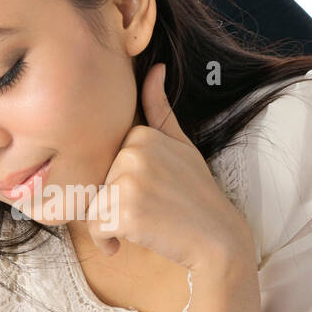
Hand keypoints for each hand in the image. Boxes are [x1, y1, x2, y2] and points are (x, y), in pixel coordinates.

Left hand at [85, 63, 254, 272]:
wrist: (218, 239)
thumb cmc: (196, 195)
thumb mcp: (181, 146)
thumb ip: (160, 110)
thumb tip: (154, 68)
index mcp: (142, 135)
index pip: (106, 164)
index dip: (118, 184)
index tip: (144, 195)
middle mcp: (134, 153)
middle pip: (97, 184)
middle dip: (114, 205)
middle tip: (147, 213)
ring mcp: (130, 181)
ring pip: (93, 206)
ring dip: (109, 225)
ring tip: (140, 227)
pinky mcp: (125, 211)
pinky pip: (95, 228)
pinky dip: (107, 242)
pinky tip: (126, 244)